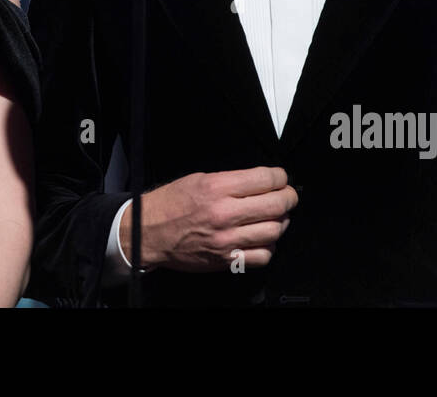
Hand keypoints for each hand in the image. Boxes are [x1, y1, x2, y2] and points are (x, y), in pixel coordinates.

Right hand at [119, 166, 296, 271]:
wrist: (148, 233)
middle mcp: (224, 213)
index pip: (265, 179)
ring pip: (275, 230)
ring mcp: (227, 239)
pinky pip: (263, 256)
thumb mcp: (198, 178)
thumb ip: (231, 180)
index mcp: (217, 187)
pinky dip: (269, 246)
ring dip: (281, 221)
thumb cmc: (169, 204)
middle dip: (289, 197)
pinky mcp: (227, 259)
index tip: (281, 177)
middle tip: (287, 195)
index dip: (280, 176)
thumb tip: (261, 182)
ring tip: (276, 216)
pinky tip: (262, 238)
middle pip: (276, 205)